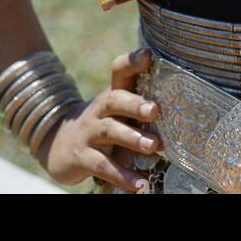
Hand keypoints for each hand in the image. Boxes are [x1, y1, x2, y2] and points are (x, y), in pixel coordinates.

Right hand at [36, 47, 161, 192]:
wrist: (59, 145)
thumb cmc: (104, 124)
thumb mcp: (118, 109)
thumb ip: (141, 101)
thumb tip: (181, 98)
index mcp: (112, 93)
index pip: (120, 70)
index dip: (132, 61)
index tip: (148, 56)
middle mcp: (100, 109)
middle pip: (115, 100)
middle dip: (135, 104)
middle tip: (155, 110)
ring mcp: (89, 132)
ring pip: (109, 131)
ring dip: (132, 138)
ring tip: (153, 146)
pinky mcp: (82, 157)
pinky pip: (102, 166)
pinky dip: (121, 175)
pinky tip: (139, 184)